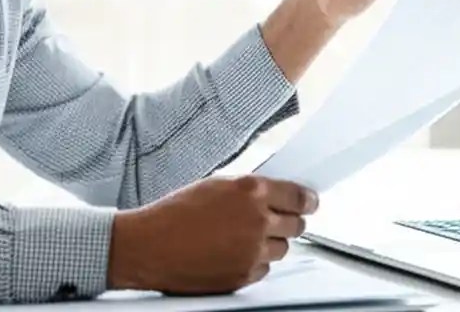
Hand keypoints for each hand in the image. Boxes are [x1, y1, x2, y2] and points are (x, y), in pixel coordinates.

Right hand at [107, 176, 318, 293]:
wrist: (148, 246)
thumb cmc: (175, 213)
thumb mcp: (215, 185)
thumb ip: (249, 189)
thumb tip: (274, 194)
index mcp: (251, 191)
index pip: (299, 196)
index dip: (309, 200)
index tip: (311, 203)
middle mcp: (256, 220)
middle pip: (297, 224)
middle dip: (290, 221)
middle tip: (279, 219)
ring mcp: (252, 251)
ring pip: (282, 248)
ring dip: (271, 242)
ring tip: (244, 237)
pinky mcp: (243, 275)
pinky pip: (264, 269)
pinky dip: (255, 262)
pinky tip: (232, 253)